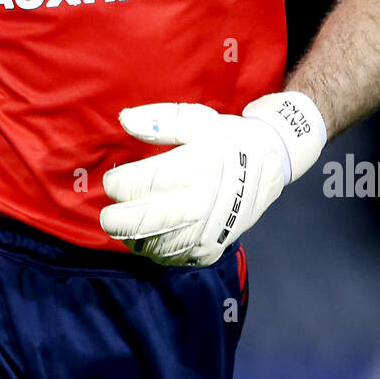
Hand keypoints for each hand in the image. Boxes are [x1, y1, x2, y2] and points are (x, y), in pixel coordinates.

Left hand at [100, 92, 325, 266]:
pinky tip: (150, 236)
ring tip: (129, 222)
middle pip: (139, 222)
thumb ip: (158, 121)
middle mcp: (198, 203)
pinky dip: (153, 251)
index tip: (113, 179)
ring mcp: (205, 231)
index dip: (116, 183)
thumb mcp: (195, 119)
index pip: (136, 185)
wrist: (271, 163)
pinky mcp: (211, 249)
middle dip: (114, 219)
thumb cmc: (226, 138)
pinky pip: (171, 259)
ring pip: (152, 245)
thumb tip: (124, 119)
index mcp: (191, 169)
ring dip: (132, 237)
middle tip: (108, 213)